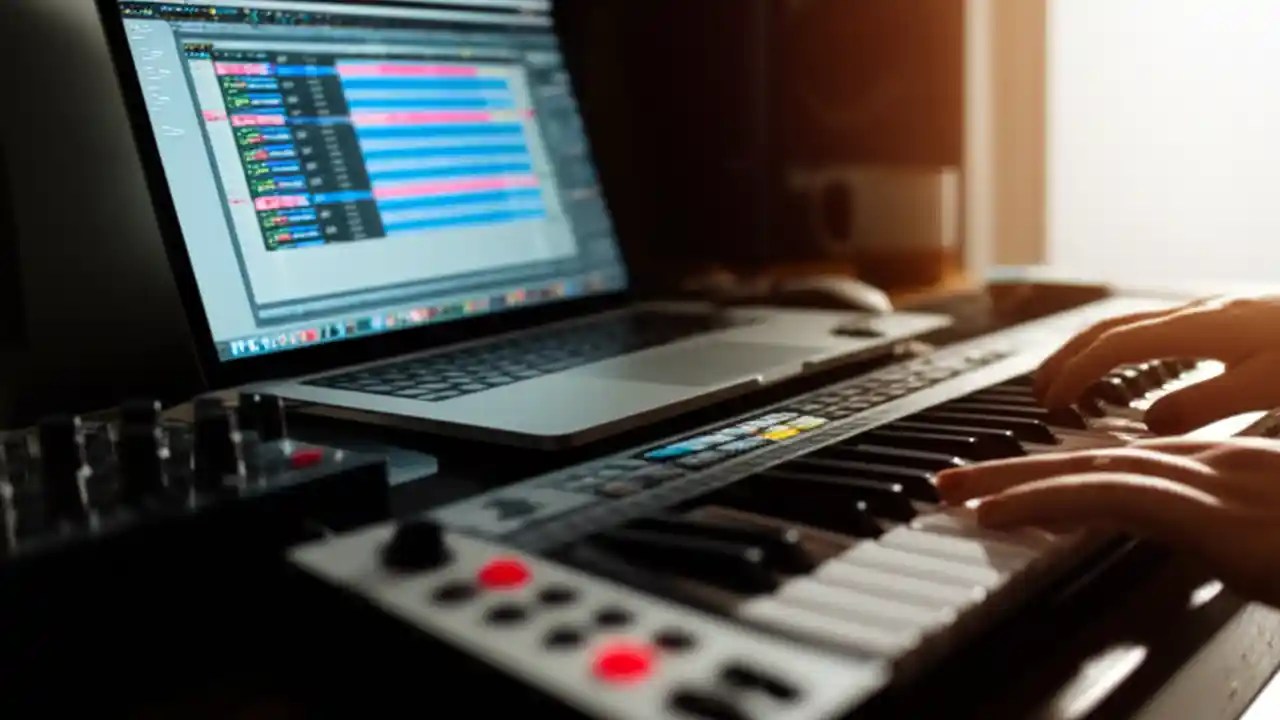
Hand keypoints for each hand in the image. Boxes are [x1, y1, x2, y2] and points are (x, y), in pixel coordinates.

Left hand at [935, 437, 1279, 607]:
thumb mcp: (1277, 543)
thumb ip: (1233, 538)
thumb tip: (1212, 548)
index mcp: (1227, 472)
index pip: (1123, 466)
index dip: (1057, 473)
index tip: (1008, 487)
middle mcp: (1211, 467)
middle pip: (1091, 460)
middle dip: (1015, 470)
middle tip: (953, 481)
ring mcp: (1211, 483)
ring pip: (1085, 469)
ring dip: (1010, 478)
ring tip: (953, 491)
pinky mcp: (1211, 513)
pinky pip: (1108, 496)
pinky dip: (1045, 500)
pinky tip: (997, 513)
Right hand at [1033, 294, 1279, 433]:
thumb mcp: (1269, 388)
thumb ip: (1204, 404)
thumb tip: (1148, 423)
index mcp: (1201, 327)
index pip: (1114, 345)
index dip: (1075, 372)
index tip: (1049, 403)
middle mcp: (1202, 313)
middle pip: (1112, 326)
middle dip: (1068, 356)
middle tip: (1040, 390)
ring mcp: (1218, 314)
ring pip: (1134, 325)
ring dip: (1094, 351)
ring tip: (1074, 379)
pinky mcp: (1235, 322)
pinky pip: (1160, 331)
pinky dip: (1128, 351)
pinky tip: (1140, 371)